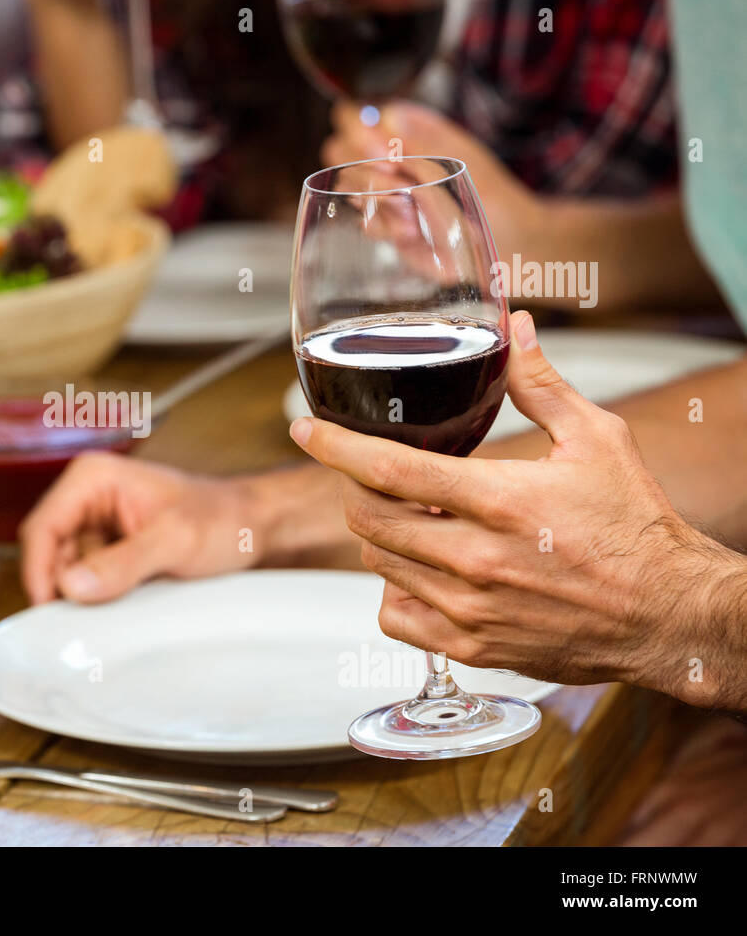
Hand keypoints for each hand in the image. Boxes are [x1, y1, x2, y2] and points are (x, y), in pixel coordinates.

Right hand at [19, 452, 355, 604]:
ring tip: (124, 600)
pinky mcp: (109, 546)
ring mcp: (97, 522)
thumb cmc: (223, 520)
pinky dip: (100, 594)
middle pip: (49, 552)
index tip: (51, 610)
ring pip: (66, 570)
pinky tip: (127, 600)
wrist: (253, 527)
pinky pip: (88, 577)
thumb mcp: (175, 541)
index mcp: (93, 478)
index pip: (41, 529)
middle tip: (90, 616)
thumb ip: (123, 563)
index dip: (39, 572)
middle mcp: (87, 496)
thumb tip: (73, 586)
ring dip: (86, 592)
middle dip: (66, 585)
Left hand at [289, 310, 746, 710]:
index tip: (305, 430)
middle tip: (379, 475)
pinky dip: (395, 590)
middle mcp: (475, 560)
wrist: (670, 614)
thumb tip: (514, 329)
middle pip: (369, 519)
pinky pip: (395, 616)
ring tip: (418, 517)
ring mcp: (469, 609)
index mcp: (500, 502)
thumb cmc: (637, 528)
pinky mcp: (473, 646)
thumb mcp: (597, 441)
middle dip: (360, 489)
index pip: (387, 471)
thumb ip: (541, 384)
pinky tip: (424, 570)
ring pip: (378, 563)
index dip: (334, 446)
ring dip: (383, 535)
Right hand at [321, 100, 548, 287]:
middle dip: (364, 171)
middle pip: (341, 152)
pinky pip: (367, 223)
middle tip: (396, 186)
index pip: (358, 116)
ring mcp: (387, 194)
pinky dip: (384, 228)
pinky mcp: (389, 227)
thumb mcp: (456, 160)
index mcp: (410, 129)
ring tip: (410, 213)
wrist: (512, 245)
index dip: (357, 132)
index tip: (380, 153)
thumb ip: (411, 144)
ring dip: (376, 200)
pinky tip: (410, 231)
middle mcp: (393, 159)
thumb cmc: (493, 196)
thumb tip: (372, 123)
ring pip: (349, 189)